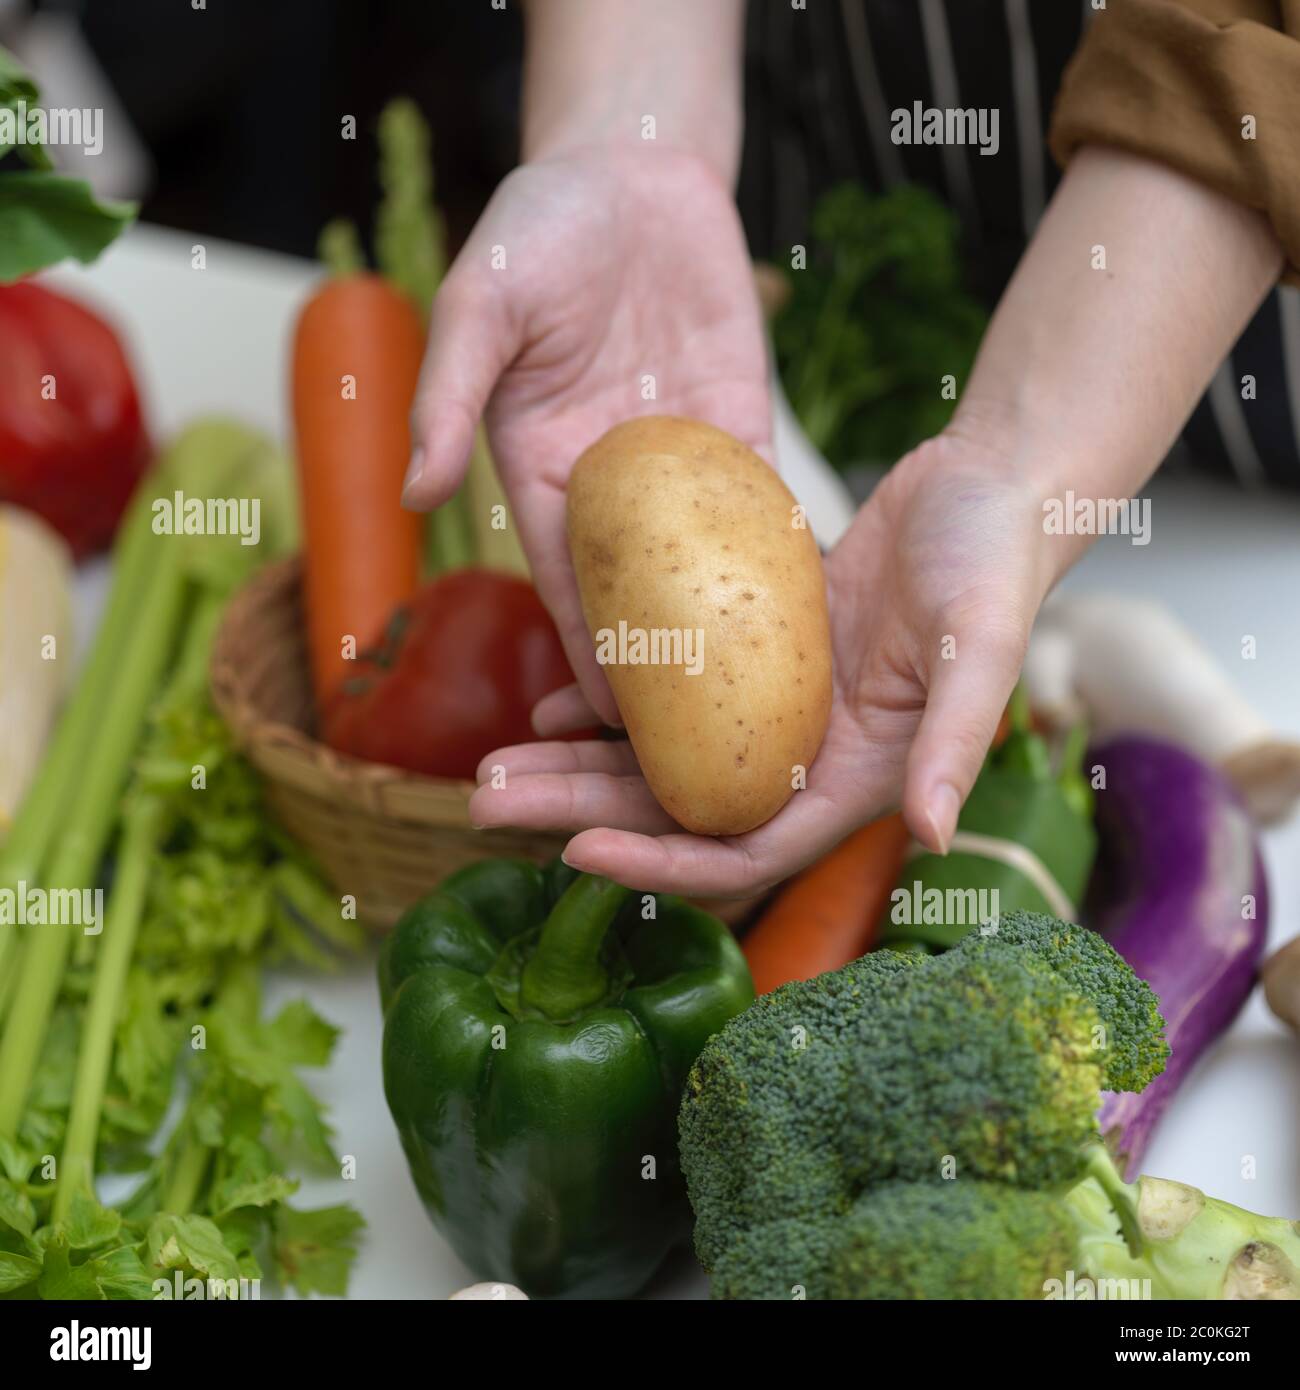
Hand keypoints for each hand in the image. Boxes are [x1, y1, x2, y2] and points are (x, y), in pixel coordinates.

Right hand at [403, 144, 769, 723]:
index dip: (586, 650)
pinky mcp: (739, 435)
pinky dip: (778, 566)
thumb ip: (451, 393)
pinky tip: (806, 626)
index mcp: (541, 473)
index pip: (564, 580)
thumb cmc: (539, 229)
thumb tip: (415, 493)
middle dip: (658, 670)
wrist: (630, 174)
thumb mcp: (483, 302)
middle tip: (690, 744)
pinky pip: (760, 510)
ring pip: (703, 570)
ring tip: (753, 715)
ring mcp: (680, 468)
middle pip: (637, 597)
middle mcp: (613, 488)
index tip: (610, 721)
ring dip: (723, 640)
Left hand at [469, 426, 1059, 894]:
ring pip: (655, 758)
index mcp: (851, 781)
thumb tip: (935, 837)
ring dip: (574, 768)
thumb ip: (957, 740)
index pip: (742, 853)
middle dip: (578, 815)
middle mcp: (801, 761)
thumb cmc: (992, 562)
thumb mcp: (982, 644)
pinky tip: (551, 704)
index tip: (573, 852)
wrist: (980, 488)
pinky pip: (665, 696)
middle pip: (672, 811)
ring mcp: (771, 714)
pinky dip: (608, 704)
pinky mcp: (749, 660)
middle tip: (486, 803)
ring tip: (490, 766)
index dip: (658, 860)